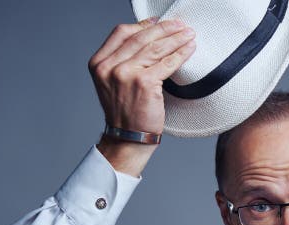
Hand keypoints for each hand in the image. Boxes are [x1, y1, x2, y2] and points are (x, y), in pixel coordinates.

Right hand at [88, 18, 195, 175]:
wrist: (128, 138)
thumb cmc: (126, 113)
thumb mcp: (113, 83)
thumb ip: (122, 62)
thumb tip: (147, 40)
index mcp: (99, 63)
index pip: (121, 33)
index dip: (143, 25)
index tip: (159, 22)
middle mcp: (109, 67)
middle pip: (141, 37)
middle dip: (164, 29)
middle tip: (180, 25)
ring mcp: (126, 74)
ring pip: (155, 48)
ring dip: (176, 39)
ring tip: (189, 35)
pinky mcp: (144, 83)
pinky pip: (167, 63)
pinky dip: (180, 55)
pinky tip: (189, 50)